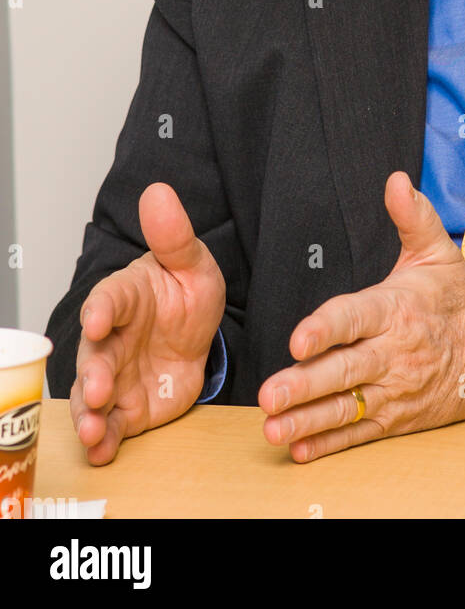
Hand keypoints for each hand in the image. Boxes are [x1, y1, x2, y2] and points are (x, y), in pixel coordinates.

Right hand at [69, 182, 225, 464]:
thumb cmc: (185, 293)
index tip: (97, 318)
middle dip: (93, 374)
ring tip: (93, 430)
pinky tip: (103, 450)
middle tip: (99, 389)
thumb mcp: (193, 263)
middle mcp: (111, 338)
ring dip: (89, 414)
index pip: (108, 299)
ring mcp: (116, 374)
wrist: (198, 334)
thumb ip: (175, 235)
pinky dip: (105, 439)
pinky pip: (112, 425)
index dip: (101, 309)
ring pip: (93, 396)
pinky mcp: (128, 406)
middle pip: (94, 356)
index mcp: (125, 297)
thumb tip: (159, 191)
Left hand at [258, 172, 464, 461]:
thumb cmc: (458, 299)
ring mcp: (394, 390)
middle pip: (345, 370)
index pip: (357, 318)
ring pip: (346, 407)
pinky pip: (358, 434)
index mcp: (397, 310)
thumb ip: (412, 216)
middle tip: (270, 393)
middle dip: (305, 384)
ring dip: (307, 420)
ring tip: (273, 428)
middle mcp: (394, 354)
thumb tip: (395, 180)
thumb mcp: (439, 252)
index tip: (299, 339)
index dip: (327, 329)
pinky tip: (298, 450)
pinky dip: (328, 445)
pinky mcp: (395, 418)